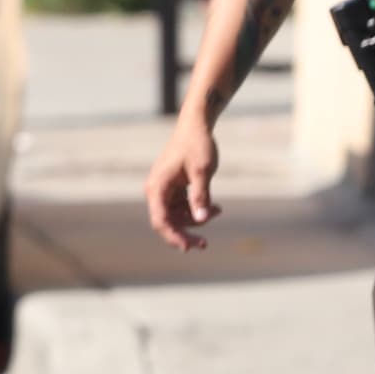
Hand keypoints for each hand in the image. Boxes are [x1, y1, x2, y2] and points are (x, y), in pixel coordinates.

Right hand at [143, 111, 222, 252]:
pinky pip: (181, 207)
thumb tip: (201, 220)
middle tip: (204, 244)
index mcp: (157, 187)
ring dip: (195, 219)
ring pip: (176, 216)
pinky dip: (196, 209)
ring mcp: (164, 190)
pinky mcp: (173, 188)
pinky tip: (214, 207)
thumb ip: (201, 196)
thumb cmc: (197, 145)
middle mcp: (156, 190)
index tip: (188, 247)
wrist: (196, 126)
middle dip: (186, 233)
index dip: (173, 237)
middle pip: (167, 222)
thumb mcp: (203, 171)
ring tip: (218, 211)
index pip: (160, 221)